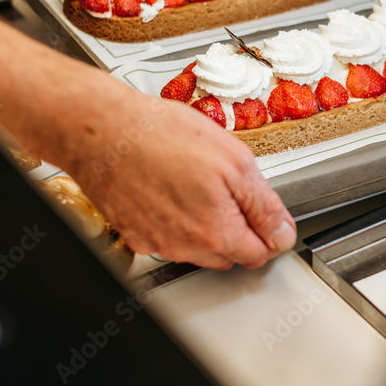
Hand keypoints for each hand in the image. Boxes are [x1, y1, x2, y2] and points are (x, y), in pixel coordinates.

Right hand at [67, 93, 296, 269]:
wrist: (102, 130)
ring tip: (197, 183)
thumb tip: (282, 234)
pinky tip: (172, 189)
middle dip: (239, 228)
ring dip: (207, 225)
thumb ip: (264, 205)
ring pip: (199, 249)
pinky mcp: (135, 234)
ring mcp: (157, 244)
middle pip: (230, 255)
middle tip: (230, 188)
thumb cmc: (161, 136)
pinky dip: (176, 221)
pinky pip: (168, 238)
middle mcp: (186, 247)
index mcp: (218, 232)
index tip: (265, 211)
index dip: (269, 230)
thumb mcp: (236, 161)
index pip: (261, 253)